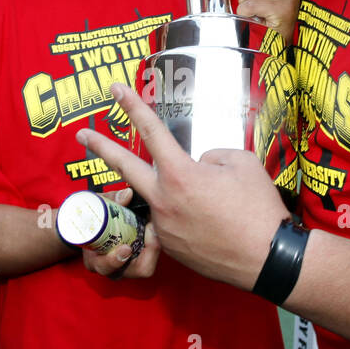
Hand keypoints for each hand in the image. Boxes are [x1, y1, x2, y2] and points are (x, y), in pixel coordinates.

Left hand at [76, 84, 287, 289]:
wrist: (267, 259)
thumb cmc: (259, 208)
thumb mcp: (242, 163)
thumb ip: (212, 156)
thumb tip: (199, 165)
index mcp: (180, 174)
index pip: (151, 130)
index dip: (132, 105)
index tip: (115, 89)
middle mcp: (163, 200)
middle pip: (124, 167)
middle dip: (101, 147)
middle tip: (82, 134)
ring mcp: (163, 227)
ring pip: (158, 197)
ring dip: (171, 192)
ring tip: (208, 201)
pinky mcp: (171, 248)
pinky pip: (171, 221)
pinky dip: (186, 215)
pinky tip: (211, 223)